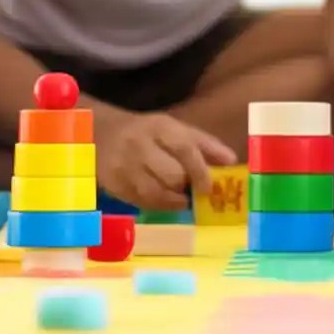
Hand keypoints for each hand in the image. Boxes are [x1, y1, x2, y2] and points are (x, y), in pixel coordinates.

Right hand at [95, 113, 236, 210]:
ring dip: (173, 201)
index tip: (209, 187)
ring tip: (180, 198)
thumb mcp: (176, 130)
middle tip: (192, 190)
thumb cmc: (149, 134)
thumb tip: (232, 161)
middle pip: (171, 174)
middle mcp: (140, 145)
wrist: (102, 134)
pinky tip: (164, 200)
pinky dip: (158, 205)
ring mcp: (124, 167)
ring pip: (155, 193)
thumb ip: (205, 144)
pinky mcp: (114, 186)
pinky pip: (142, 202)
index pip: (184, 148)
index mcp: (160, 127)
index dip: (200, 170)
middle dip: (186, 186)